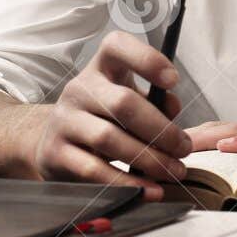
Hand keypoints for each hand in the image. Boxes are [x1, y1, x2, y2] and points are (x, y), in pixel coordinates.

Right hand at [31, 30, 193, 198]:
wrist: (52, 142)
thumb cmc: (103, 117)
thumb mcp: (129, 100)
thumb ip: (154, 101)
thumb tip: (172, 107)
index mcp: (101, 68)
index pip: (117, 47)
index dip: (146, 59)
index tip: (173, 80)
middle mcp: (79, 88)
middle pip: (122, 102)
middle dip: (160, 129)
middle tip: (184, 149)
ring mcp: (64, 120)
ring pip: (109, 138)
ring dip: (148, 158)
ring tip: (172, 171)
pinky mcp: (55, 153)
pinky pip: (93, 169)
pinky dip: (126, 182)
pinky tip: (148, 189)